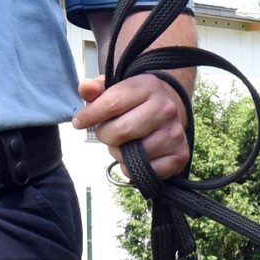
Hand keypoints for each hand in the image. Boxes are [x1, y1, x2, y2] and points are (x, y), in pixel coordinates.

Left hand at [75, 70, 189, 179]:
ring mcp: (175, 133)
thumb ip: (95, 89)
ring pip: (132, 155)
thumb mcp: (114, 88)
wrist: (168, 110)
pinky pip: (145, 172)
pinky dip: (133, 169)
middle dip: (105, 135)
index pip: (111, 103)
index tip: (79, 121)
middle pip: (120, 131)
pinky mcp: (180, 156)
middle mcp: (166, 108)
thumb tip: (85, 89)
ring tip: (124, 143)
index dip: (89, 116)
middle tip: (108, 132)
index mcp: (148, 87)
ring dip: (119, 153)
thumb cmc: (134, 102)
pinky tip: (136, 157)